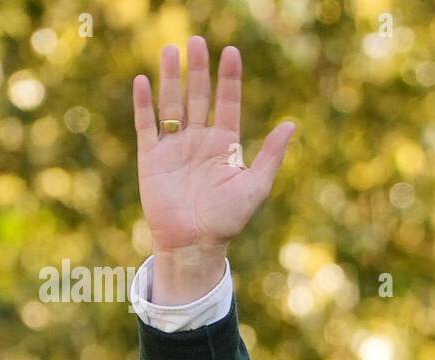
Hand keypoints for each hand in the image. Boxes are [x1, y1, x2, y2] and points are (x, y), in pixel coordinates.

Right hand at [131, 36, 294, 265]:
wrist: (195, 243)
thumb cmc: (228, 219)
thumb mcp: (255, 186)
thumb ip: (270, 155)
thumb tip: (290, 124)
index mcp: (224, 144)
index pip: (227, 103)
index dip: (229, 78)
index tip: (231, 52)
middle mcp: (199, 140)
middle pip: (198, 96)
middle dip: (198, 70)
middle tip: (197, 41)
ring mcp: (174, 147)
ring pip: (172, 104)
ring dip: (171, 78)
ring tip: (172, 51)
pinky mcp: (151, 157)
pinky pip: (146, 125)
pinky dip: (144, 104)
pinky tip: (143, 81)